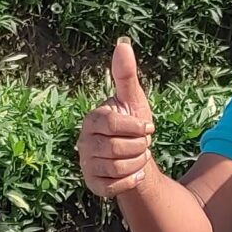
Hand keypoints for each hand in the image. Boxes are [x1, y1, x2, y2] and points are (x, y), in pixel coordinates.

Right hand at [77, 37, 158, 199]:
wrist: (135, 157)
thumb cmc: (133, 124)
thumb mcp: (133, 99)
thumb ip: (126, 75)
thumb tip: (122, 43)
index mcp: (92, 120)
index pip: (112, 123)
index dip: (135, 127)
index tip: (148, 127)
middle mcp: (84, 142)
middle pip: (115, 147)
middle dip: (139, 147)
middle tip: (143, 144)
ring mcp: (86, 164)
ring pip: (117, 167)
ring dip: (137, 162)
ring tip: (139, 157)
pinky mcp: (93, 184)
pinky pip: (114, 187)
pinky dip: (131, 180)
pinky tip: (136, 173)